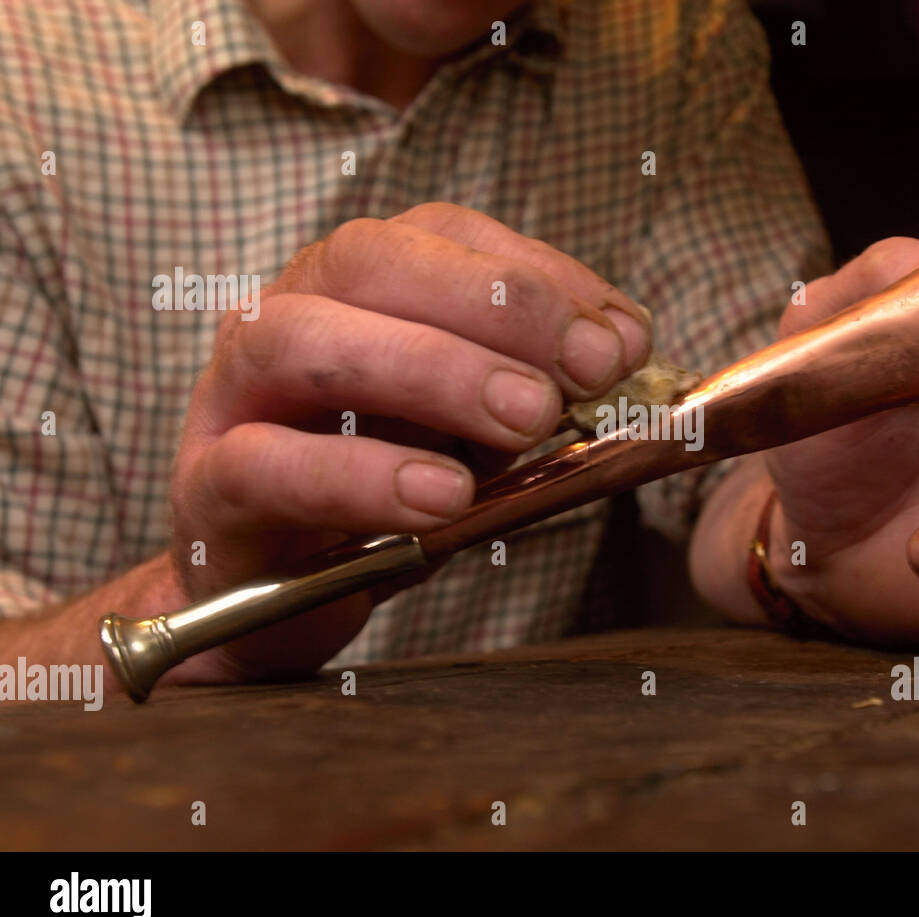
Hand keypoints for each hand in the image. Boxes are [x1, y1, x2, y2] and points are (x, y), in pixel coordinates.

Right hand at [166, 203, 649, 681]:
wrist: (275, 595)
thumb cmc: (383, 492)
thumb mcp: (474, 431)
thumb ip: (531, 384)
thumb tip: (623, 350)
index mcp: (354, 287)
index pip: (443, 234)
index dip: (539, 274)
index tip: (622, 336)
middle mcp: (286, 314)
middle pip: (370, 260)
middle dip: (494, 305)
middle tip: (585, 370)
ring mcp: (233, 396)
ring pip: (305, 340)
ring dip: (431, 369)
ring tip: (527, 419)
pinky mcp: (209, 488)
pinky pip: (267, 463)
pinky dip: (362, 474)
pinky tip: (441, 497)